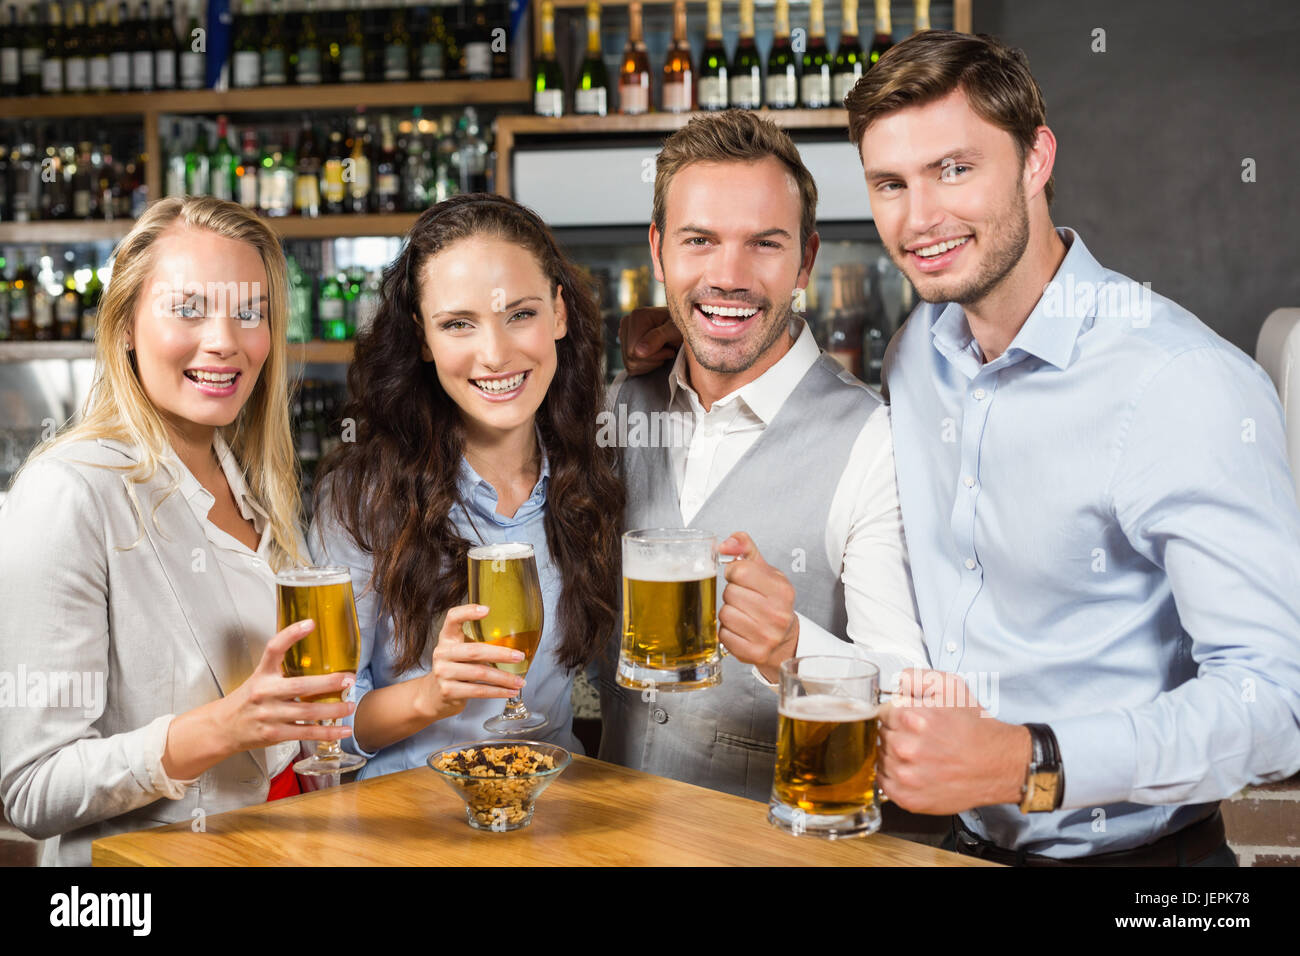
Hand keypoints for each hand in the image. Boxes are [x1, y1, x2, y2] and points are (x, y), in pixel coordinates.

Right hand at [216, 618, 357, 749]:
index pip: (274, 649)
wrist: (222, 728)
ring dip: (334, 709)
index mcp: (262, 674)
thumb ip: (281, 669)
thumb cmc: (246, 701)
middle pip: (301, 686)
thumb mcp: (259, 678)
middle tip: (349, 678)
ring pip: (308, 711)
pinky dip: (328, 732)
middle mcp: (265, 692)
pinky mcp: (274, 734)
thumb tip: (316, 655)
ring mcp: (270, 715)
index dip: (291, 634)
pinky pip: (306, 732)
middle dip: (328, 683)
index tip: (310, 624)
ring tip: (351, 704)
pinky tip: (343, 729)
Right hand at [414, 604, 526, 721]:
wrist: (433, 695)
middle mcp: (442, 653)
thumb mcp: (461, 651)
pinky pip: (478, 690)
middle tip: (519, 656)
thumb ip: (478, 644)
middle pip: (475, 650)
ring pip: (480, 673)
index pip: (453, 618)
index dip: (468, 612)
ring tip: (520, 681)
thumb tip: (514, 644)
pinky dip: (497, 692)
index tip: (487, 610)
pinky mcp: (448, 691)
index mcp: (447, 638)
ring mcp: (443, 672)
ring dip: (504, 678)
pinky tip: (509, 692)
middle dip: (501, 654)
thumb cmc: (455, 668)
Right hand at [619, 307, 680, 375]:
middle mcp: (626, 323)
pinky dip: (646, 366)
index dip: (654, 355)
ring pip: (629, 364)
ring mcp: (624, 334)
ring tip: (663, 352)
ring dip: (651, 363)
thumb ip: (658, 337)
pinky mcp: (625, 344)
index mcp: (637, 316)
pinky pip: (630, 367)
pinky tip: (656, 356)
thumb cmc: (682, 327)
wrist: (682, 328)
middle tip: (668, 351)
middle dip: (652, 359)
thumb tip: (638, 351)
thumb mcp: (675, 330)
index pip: (634, 350)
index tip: (670, 349)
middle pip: (630, 357)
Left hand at [717, 532, 798, 682]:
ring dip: (728, 613)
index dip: (734, 572)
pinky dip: (727, 631)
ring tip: (743, 614)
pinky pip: (723, 634)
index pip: (740, 570)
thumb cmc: (772, 602)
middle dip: (732, 594)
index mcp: (781, 589)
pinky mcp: (753, 653)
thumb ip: (745, 548)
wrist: (784, 640)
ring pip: (724, 613)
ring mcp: (766, 635)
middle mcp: (777, 613)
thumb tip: (726, 543)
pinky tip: (740, 630)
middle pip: (730, 593)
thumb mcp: (765, 571)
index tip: (741, 579)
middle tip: (744, 600)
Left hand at [876, 669, 1031, 814]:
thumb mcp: (951, 686)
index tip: (910, 720)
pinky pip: (884, 782)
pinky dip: (895, 777)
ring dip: (895, 755)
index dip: (897, 713)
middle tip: (921, 738)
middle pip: (881, 734)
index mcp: (909, 717)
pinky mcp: (907, 798)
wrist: (997, 764)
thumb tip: (896, 683)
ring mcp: (904, 775)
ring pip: (881, 757)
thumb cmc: (976, 727)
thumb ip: (916, 678)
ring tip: (922, 755)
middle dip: (898, 733)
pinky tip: (915, 771)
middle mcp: (904, 747)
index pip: (881, 711)